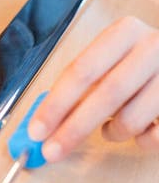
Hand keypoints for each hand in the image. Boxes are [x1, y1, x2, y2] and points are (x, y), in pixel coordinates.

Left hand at [28, 16, 158, 160]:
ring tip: (109, 130)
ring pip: (131, 118)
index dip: (56, 103)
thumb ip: (83, 84)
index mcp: (124, 32)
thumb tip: (45, 121)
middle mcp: (151, 49)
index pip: (81, 70)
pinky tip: (141, 131)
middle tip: (52, 150)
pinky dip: (141, 141)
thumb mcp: (113, 59)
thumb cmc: (140, 63)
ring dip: (112, 133)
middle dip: (74, 128)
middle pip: (105, 94)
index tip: (37, 129)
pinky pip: (155, 136)